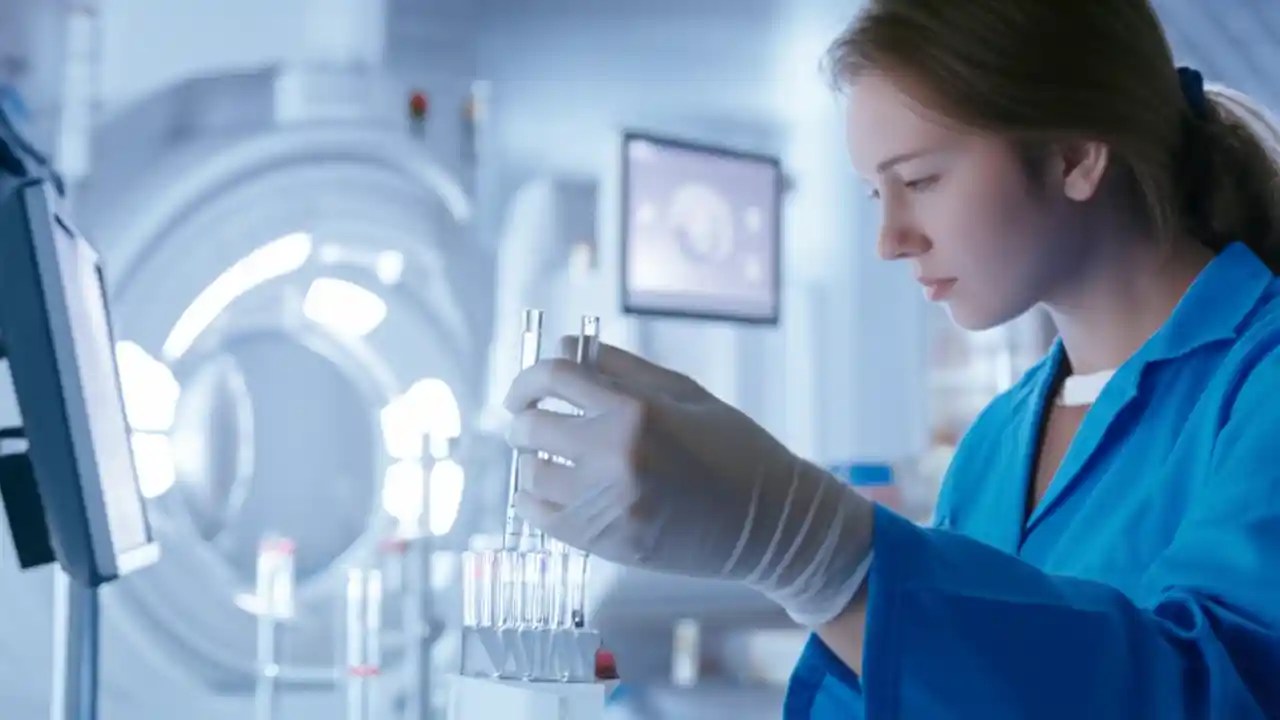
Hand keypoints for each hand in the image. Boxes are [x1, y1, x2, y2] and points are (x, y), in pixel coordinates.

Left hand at [504, 341, 875, 625]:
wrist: (769, 523)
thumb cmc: (733, 449)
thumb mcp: (684, 393)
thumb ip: (621, 368)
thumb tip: (566, 346)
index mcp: (636, 411)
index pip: (554, 377)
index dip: (529, 378)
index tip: (525, 388)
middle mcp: (615, 457)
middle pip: (531, 427)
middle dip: (523, 418)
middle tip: (529, 420)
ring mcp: (609, 505)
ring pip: (531, 474)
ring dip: (530, 459)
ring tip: (546, 455)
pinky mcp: (608, 543)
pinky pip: (542, 518)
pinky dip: (533, 500)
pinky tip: (546, 490)